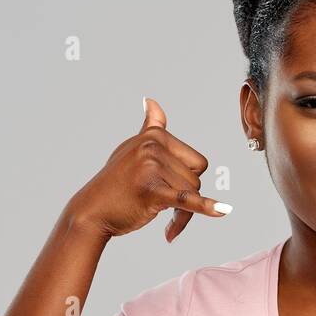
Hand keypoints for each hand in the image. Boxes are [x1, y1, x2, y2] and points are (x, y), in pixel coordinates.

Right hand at [66, 97, 230, 240]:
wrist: (92, 211)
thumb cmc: (116, 182)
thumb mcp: (133, 148)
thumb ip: (150, 127)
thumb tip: (151, 100)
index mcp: (154, 136)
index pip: (196, 162)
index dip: (187, 180)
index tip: (168, 190)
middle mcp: (153, 147)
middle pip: (196, 178)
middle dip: (186, 198)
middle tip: (162, 207)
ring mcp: (151, 167)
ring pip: (192, 193)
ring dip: (182, 214)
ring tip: (158, 215)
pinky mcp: (151, 190)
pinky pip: (186, 200)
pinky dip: (206, 206)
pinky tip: (223, 210)